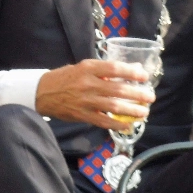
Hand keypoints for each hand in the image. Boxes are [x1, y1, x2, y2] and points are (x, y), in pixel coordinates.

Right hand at [35, 59, 153, 130]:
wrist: (42, 92)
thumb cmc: (67, 77)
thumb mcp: (85, 67)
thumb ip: (107, 69)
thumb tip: (134, 68)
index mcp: (89, 68)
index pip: (114, 68)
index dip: (131, 72)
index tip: (144, 76)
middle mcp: (87, 84)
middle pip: (117, 89)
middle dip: (137, 94)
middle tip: (150, 97)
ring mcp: (85, 100)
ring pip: (113, 106)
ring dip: (131, 110)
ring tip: (144, 112)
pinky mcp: (81, 115)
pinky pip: (102, 121)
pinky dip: (116, 124)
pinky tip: (127, 126)